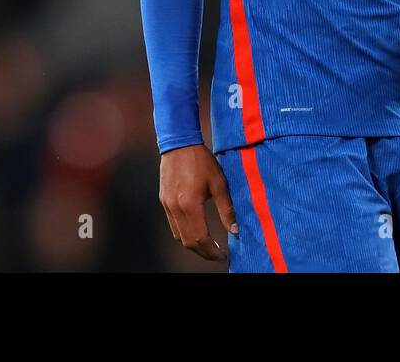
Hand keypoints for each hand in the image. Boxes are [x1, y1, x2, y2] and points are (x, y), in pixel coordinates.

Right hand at [159, 143, 237, 260]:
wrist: (179, 143)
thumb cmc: (201, 161)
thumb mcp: (219, 183)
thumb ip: (227, 209)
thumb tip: (235, 230)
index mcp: (190, 204)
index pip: (200, 238)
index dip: (212, 251)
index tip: (222, 256)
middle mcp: (175, 208)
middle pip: (188, 242)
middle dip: (203, 252)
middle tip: (216, 255)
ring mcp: (167, 205)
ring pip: (178, 236)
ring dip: (193, 245)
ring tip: (208, 246)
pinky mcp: (163, 200)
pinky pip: (173, 225)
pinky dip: (184, 233)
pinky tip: (196, 231)